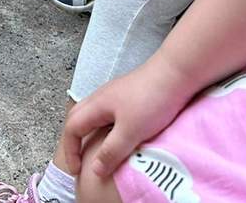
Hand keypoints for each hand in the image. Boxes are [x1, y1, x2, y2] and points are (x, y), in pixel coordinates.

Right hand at [63, 55, 196, 180]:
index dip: (70, 151)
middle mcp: (100, 97)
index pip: (72, 128)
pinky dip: (103, 127)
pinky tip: (118, 134)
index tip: (76, 170)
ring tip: (97, 150)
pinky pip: (106, 113)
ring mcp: (114, 94)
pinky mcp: (128, 94)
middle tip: (79, 160)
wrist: (175, 74)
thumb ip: (111, 151)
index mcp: (96, 105)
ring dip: (88, 132)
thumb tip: (94, 170)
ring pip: (92, 114)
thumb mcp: (130, 131)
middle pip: (77, 118)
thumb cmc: (151, 100)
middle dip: (74, 140)